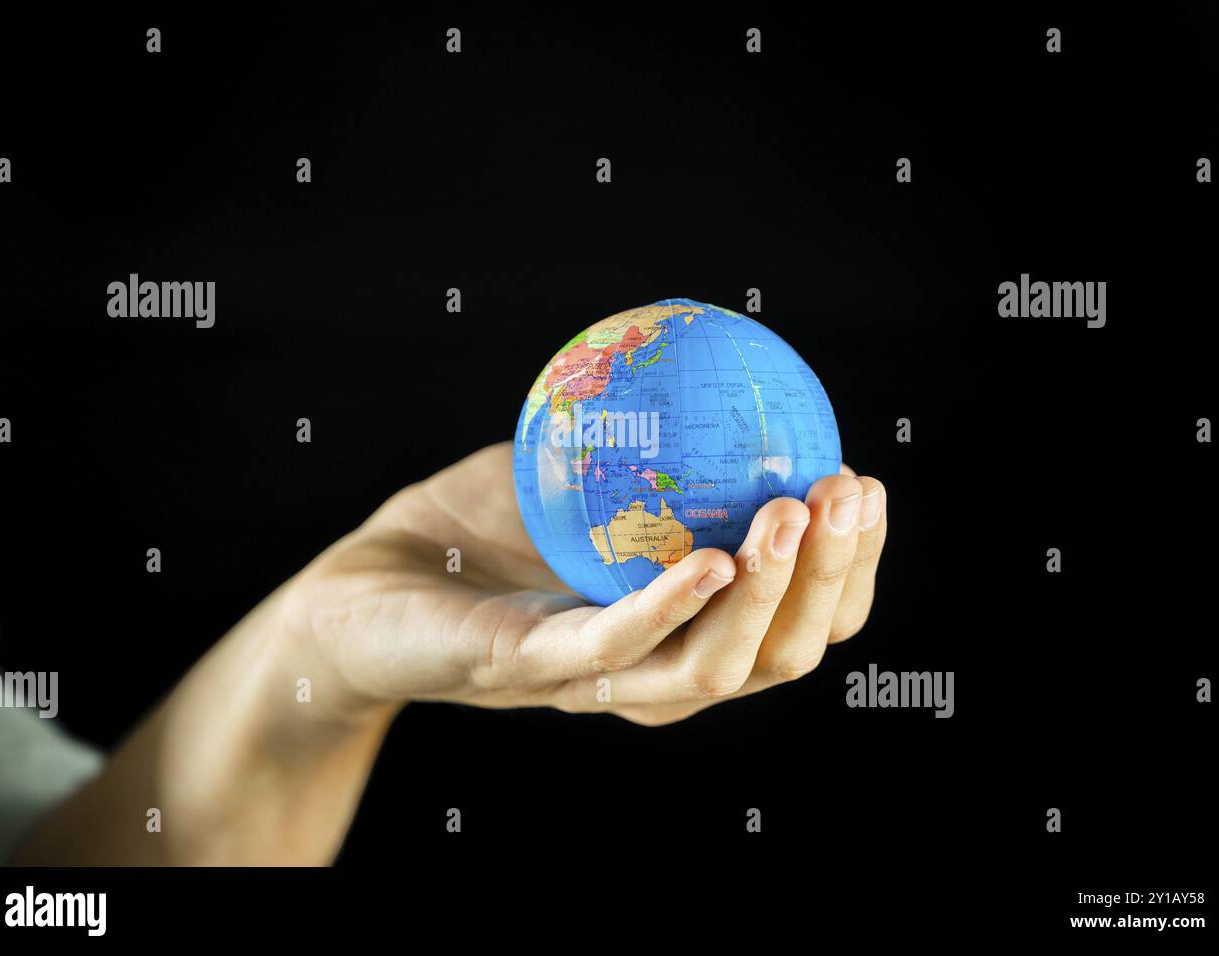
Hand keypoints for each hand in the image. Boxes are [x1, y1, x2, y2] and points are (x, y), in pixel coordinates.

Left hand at [283, 442, 887, 725]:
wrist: (352, 590)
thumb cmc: (466, 533)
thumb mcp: (573, 473)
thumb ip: (647, 444)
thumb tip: (717, 367)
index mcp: (676, 634)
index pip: (789, 623)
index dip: (846, 571)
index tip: (866, 484)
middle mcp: (647, 675)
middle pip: (776, 656)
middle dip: (831, 581)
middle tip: (853, 491)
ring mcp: (589, 683)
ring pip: (712, 670)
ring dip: (771, 595)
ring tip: (799, 513)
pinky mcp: (525, 670)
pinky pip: (610, 648)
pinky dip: (668, 608)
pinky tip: (712, 557)